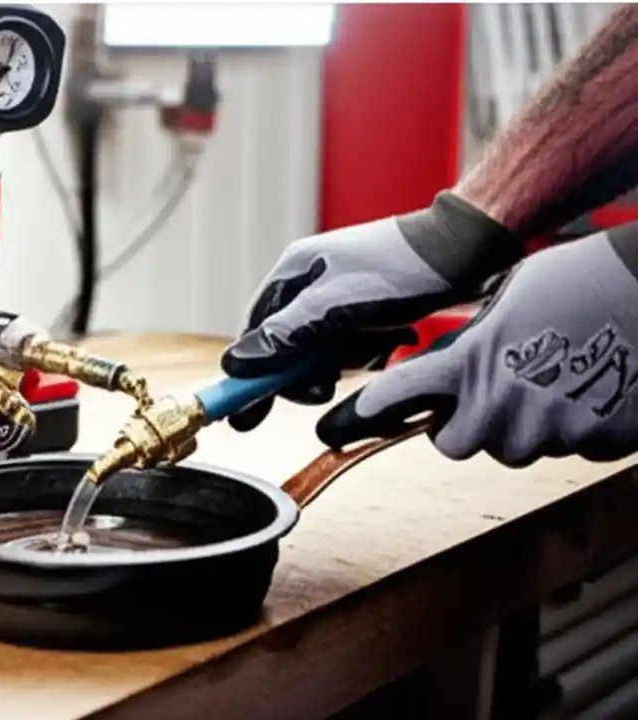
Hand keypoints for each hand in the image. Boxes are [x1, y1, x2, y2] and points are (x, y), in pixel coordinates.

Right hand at [222, 192, 518, 430]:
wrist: (470, 248)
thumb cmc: (404, 268)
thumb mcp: (338, 306)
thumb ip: (286, 335)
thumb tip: (235, 363)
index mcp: (293, 271)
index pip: (255, 332)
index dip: (250, 374)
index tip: (244, 414)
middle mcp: (311, 282)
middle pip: (287, 347)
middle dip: (308, 372)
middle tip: (324, 391)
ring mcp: (340, 295)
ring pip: (322, 351)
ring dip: (346, 360)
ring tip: (378, 348)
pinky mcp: (368, 308)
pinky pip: (352, 346)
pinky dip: (369, 352)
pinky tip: (393, 341)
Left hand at [317, 229, 637, 466]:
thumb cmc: (586, 278)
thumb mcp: (508, 294)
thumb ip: (469, 338)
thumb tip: (448, 363)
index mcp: (470, 362)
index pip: (396, 398)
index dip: (362, 415)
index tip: (334, 428)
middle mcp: (502, 405)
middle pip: (454, 442)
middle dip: (460, 423)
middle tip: (485, 390)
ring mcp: (552, 431)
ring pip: (512, 447)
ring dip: (518, 423)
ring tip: (551, 375)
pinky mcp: (597, 445)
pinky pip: (566, 448)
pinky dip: (570, 426)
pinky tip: (588, 387)